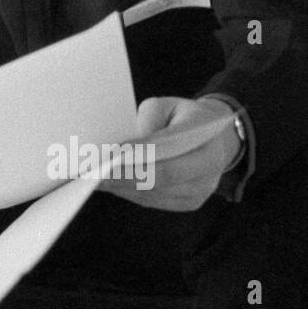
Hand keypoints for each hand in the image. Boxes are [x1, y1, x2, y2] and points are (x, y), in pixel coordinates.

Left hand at [103, 95, 240, 211]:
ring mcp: (202, 188)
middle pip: (163, 176)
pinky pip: (154, 201)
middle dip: (125, 175)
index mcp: (206, 134)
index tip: (112, 153)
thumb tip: (125, 147)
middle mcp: (210, 165)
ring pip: (155, 192)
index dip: (140, 152)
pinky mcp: (190, 202)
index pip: (170, 147)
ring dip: (122, 187)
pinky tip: (109, 185)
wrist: (215, 138)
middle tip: (93, 172)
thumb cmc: (182, 117)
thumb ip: (148, 120)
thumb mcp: (165, 106)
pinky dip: (129, 193)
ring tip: (92, 179)